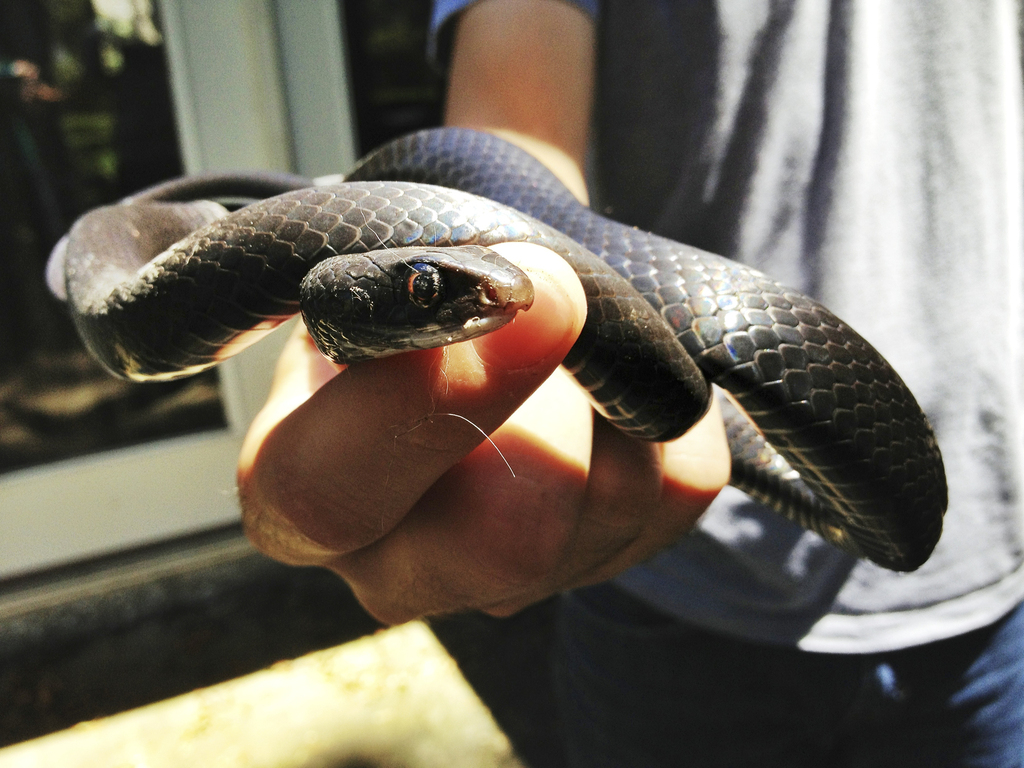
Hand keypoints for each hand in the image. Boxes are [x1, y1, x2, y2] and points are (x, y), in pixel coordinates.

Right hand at [237, 243, 729, 623]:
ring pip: (615, 500)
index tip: (504, 294)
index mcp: (298, 496)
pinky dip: (671, 406)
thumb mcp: (375, 270)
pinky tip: (611, 385)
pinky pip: (684, 483)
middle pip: (507, 543)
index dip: (418, 400)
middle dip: (555, 408)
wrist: (471, 311)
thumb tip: (532, 300)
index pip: (329, 493)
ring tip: (570, 339)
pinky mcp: (607, 560)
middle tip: (563, 296)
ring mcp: (510, 582)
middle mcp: (397, 565)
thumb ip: (418, 288)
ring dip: (613, 383)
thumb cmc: (410, 286)